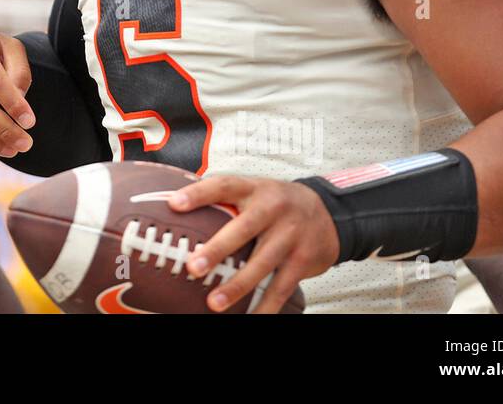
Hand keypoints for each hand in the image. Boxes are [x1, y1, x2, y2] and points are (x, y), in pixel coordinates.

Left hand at [169, 175, 338, 313]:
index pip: (223, 186)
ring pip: (262, 263)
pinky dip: (265, 305)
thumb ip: (224, 197)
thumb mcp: (254, 190)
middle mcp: (273, 209)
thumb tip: (173, 203)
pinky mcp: (303, 259)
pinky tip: (250, 317)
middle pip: (244, 228)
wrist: (329, 213)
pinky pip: (281, 286)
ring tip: (214, 302)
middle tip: (193, 267)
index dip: (198, 194)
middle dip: (218, 248)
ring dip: (237, 285)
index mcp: (254, 188)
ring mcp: (290, 235)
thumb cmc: (277, 203)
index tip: (173, 204)